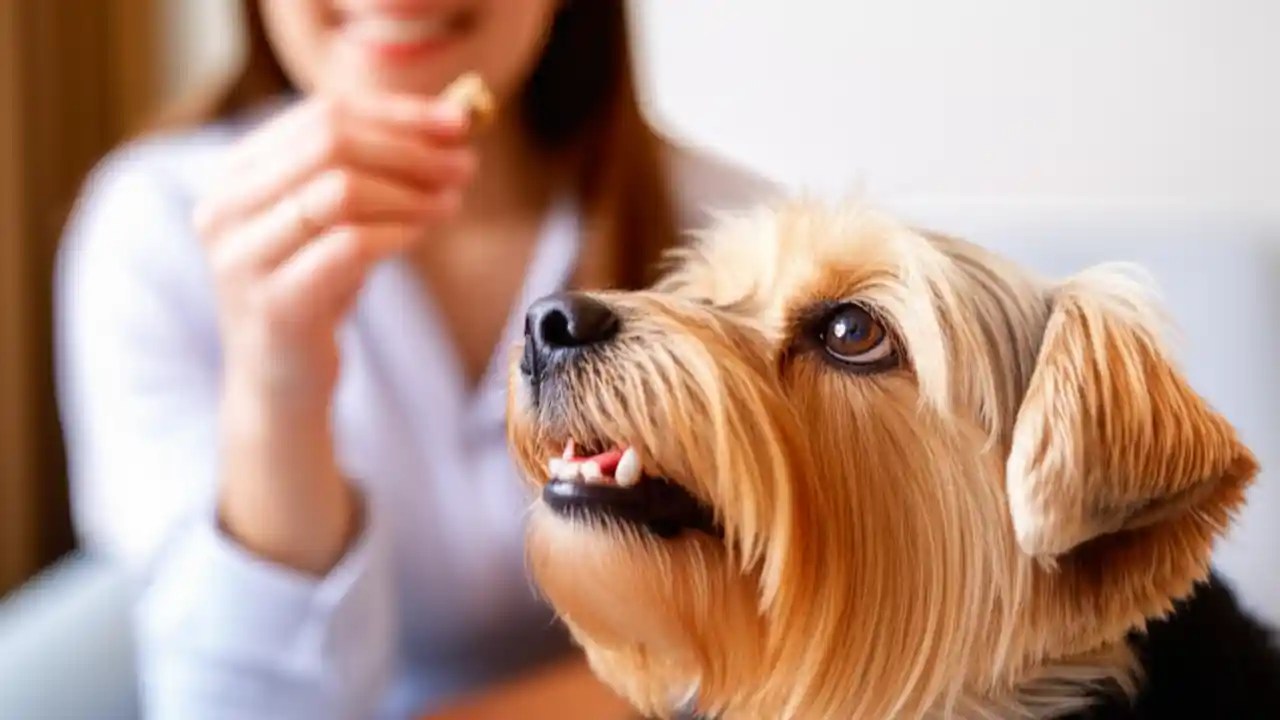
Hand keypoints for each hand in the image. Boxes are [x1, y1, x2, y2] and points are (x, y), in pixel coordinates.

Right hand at [194, 93, 475, 572]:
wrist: (281, 385)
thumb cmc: (316, 291)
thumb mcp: (338, 219)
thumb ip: (377, 169)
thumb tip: (452, 123)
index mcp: (236, 175)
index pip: (321, 113)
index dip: (397, 113)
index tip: (458, 122)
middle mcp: (225, 208)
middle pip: (330, 142)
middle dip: (410, 148)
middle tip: (464, 163)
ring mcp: (242, 258)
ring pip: (338, 189)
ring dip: (410, 190)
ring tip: (451, 200)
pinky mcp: (275, 304)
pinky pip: (349, 246)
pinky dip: (399, 232)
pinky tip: (426, 232)